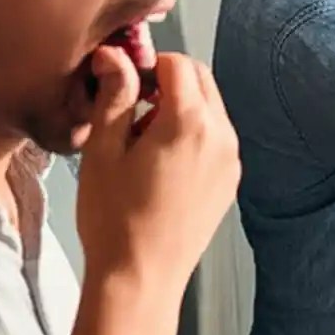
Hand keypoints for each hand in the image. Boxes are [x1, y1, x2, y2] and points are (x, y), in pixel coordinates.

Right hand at [75, 47, 240, 288]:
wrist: (141, 278)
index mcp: (191, 122)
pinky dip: (193, 133)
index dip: (148, 64)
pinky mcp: (230, 181)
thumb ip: (114, 95)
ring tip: (142, 140)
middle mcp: (222, 136)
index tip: (123, 80)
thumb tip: (114, 56)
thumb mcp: (103, 150)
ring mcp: (231, 160)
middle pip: (201, 80)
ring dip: (181, 107)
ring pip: (211, 108)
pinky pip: (216, 138)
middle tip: (130, 107)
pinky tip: (161, 162)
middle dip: (168, 81)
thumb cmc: (115, 219)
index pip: (179, 63)